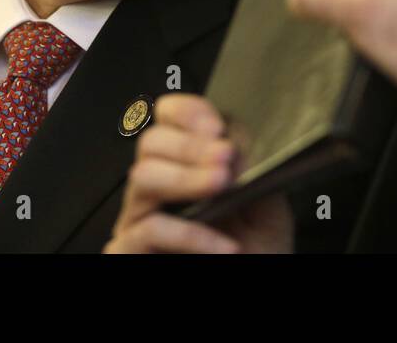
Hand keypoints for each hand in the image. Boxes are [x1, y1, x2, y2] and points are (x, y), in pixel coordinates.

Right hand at [104, 93, 293, 253]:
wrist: (255, 284)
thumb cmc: (256, 253)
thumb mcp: (267, 206)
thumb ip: (255, 171)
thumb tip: (238, 144)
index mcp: (185, 165)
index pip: (167, 118)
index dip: (186, 112)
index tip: (217, 126)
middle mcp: (156, 188)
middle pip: (150, 142)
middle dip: (190, 144)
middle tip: (226, 157)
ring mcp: (139, 220)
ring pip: (142, 177)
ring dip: (185, 177)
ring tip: (222, 185)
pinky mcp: (129, 250)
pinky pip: (150, 230)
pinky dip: (190, 234)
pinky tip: (224, 245)